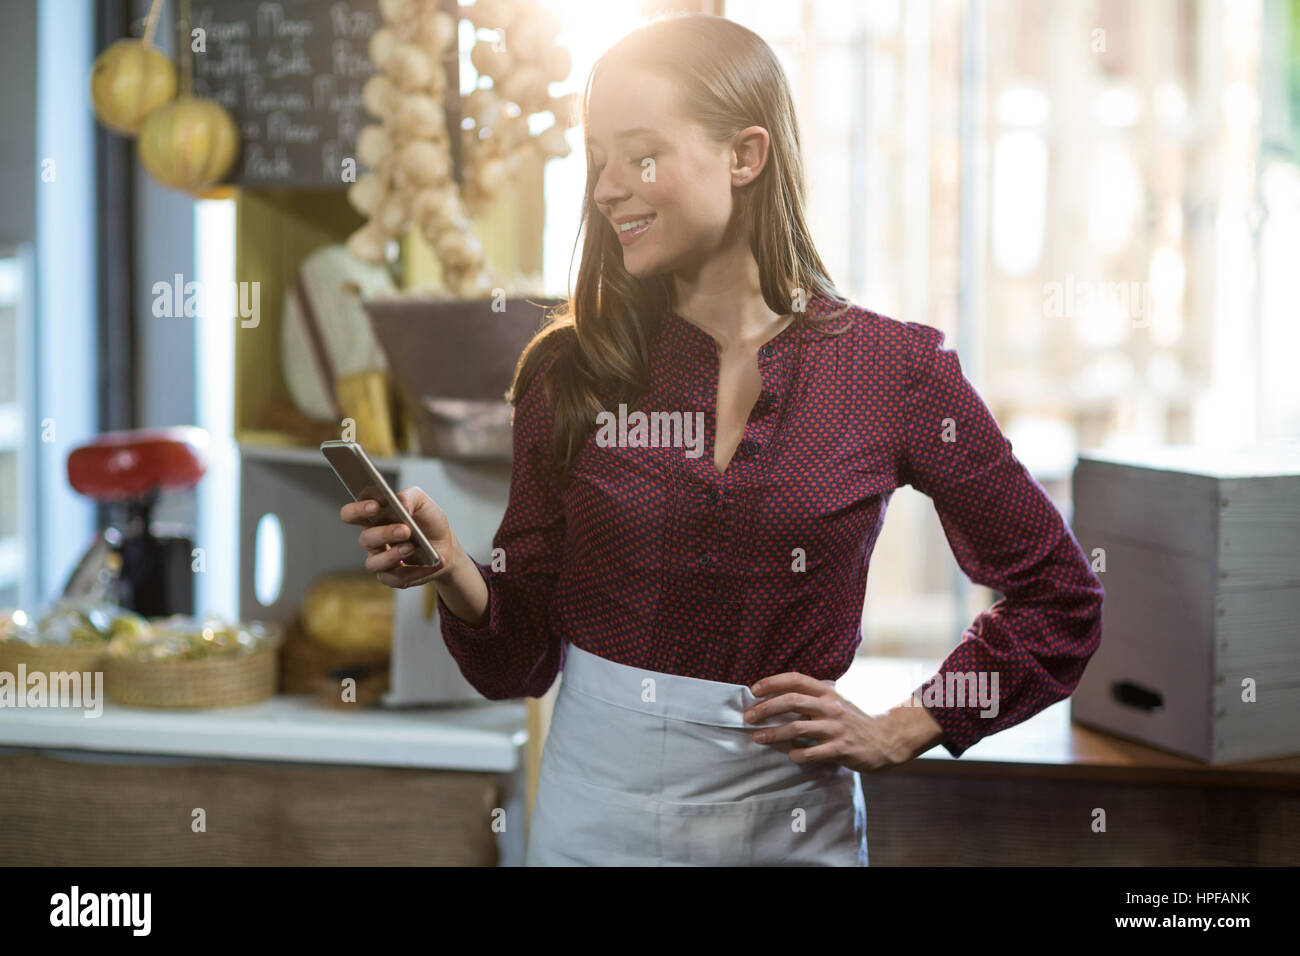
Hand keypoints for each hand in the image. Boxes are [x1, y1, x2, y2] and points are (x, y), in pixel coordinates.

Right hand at [340, 485, 458, 589]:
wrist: (446, 544)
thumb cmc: (427, 520)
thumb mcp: (423, 502)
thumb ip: (409, 496)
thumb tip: (401, 505)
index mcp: (372, 517)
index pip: (351, 514)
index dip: (358, 510)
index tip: (376, 506)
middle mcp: (372, 538)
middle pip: (365, 539)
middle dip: (385, 534)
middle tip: (405, 530)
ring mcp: (379, 558)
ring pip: (374, 563)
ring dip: (394, 555)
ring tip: (412, 547)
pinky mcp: (391, 576)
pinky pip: (394, 578)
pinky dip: (415, 571)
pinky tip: (432, 563)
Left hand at [744, 673, 944, 771]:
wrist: (885, 740)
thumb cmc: (852, 721)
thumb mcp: (834, 702)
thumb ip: (810, 699)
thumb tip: (775, 698)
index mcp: (827, 692)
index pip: (796, 679)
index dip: (773, 682)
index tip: (754, 690)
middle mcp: (830, 707)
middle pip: (791, 701)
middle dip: (765, 709)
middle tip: (748, 717)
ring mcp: (835, 728)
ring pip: (797, 727)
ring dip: (774, 733)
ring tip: (758, 738)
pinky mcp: (841, 749)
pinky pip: (812, 752)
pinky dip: (796, 754)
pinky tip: (789, 755)